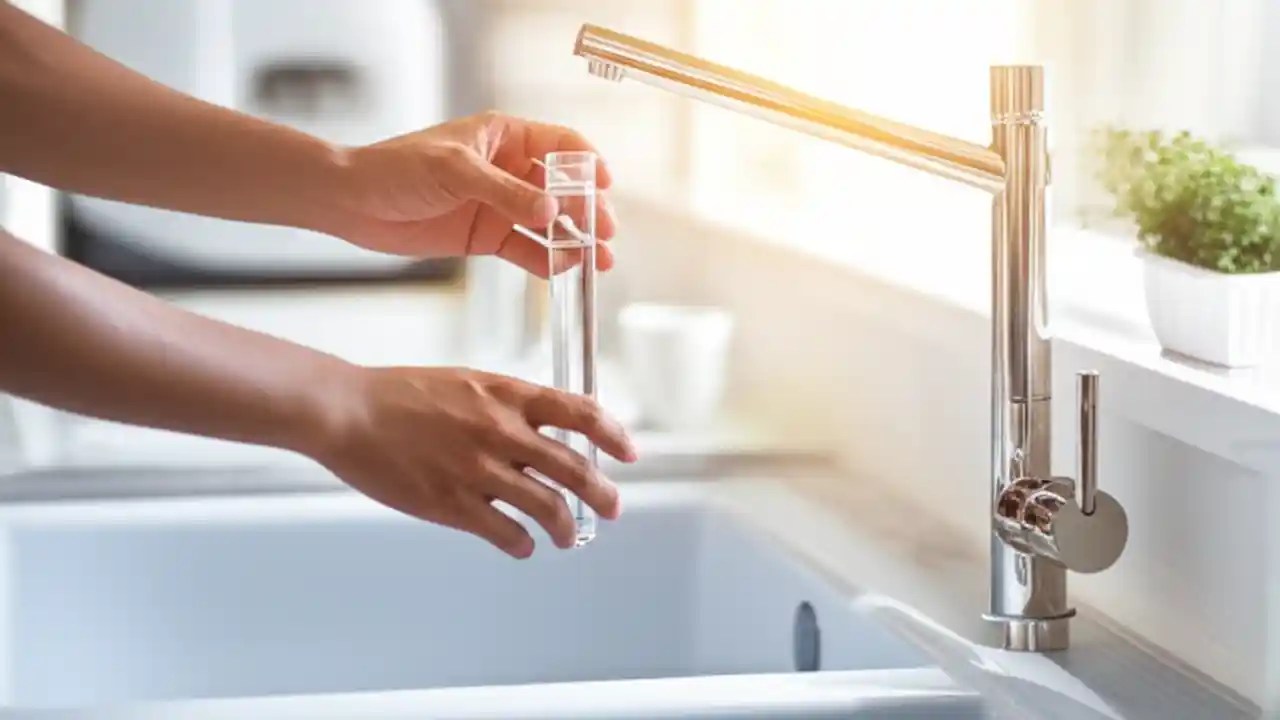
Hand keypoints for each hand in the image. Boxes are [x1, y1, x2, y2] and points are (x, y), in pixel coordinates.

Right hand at [314, 366, 636, 557]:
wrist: (348, 412)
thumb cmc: (401, 395)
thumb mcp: (467, 382)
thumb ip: (508, 404)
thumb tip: (544, 429)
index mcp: (507, 395)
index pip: (581, 413)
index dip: (613, 435)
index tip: (629, 452)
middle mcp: (502, 432)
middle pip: (575, 468)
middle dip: (602, 494)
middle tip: (613, 507)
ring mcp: (479, 471)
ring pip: (548, 507)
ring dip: (566, 528)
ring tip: (566, 537)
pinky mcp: (453, 505)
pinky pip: (506, 534)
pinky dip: (523, 544)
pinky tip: (523, 545)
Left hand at [332, 111, 617, 276]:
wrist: (352, 202)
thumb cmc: (396, 168)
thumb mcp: (455, 172)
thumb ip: (506, 193)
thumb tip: (551, 212)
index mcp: (504, 137)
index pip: (560, 145)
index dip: (587, 164)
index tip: (605, 186)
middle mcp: (508, 170)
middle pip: (562, 189)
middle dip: (588, 210)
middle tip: (605, 232)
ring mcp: (499, 205)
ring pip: (549, 224)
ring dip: (575, 240)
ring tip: (598, 260)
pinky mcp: (486, 237)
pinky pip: (526, 250)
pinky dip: (546, 260)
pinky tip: (564, 270)